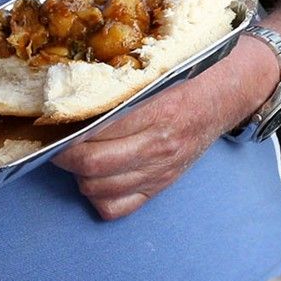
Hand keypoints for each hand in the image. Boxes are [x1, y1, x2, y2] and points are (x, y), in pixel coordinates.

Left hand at [54, 34, 280, 219]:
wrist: (227, 94)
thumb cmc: (190, 76)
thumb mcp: (158, 71)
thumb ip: (122, 85)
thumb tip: (73, 92)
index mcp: (157, 111)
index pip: (98, 130)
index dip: (67, 130)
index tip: (53, 124)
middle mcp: (158, 145)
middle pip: (93, 165)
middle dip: (65, 156)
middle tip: (56, 143)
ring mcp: (160, 169)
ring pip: (100, 189)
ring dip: (79, 176)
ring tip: (76, 158)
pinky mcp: (162, 184)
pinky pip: (120, 208)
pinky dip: (100, 198)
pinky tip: (97, 179)